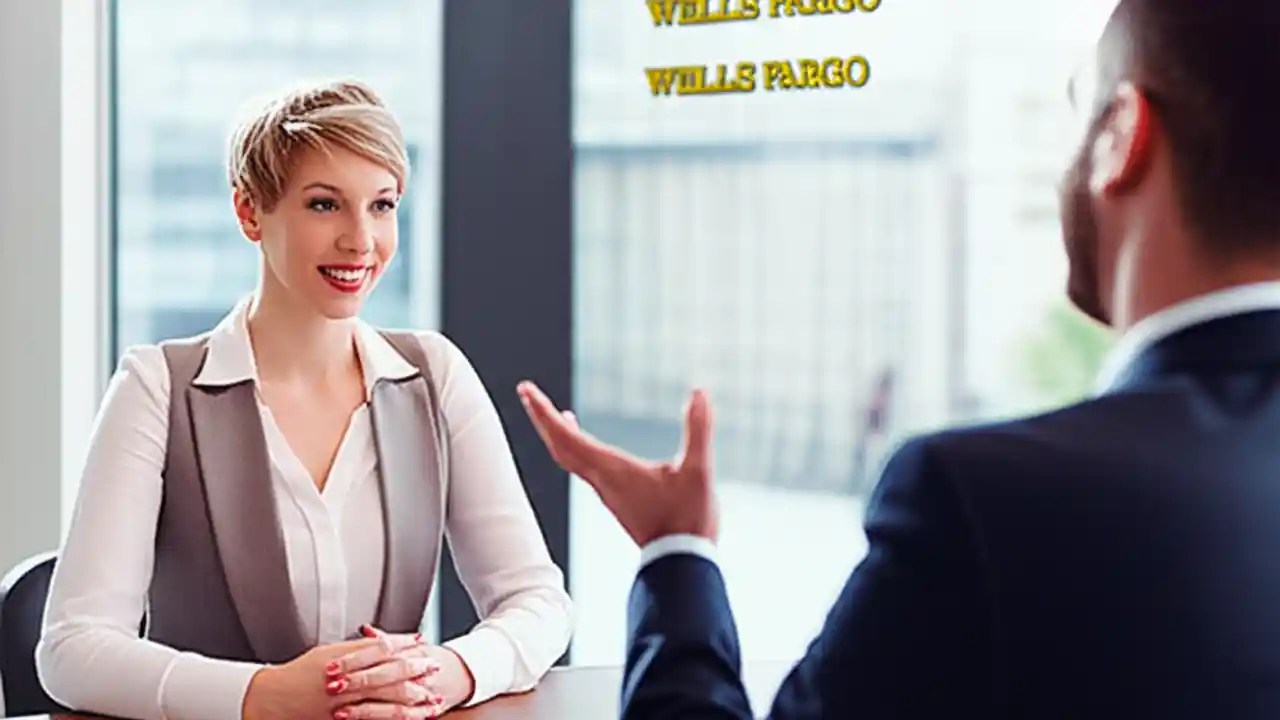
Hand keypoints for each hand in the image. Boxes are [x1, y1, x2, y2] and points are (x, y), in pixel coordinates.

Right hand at [242, 636, 417, 719]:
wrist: (273, 699)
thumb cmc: (300, 673)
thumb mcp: (327, 651)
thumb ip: (357, 647)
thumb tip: (384, 638)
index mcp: (341, 659)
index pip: (379, 648)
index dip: (402, 644)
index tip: (419, 640)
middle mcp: (343, 681)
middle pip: (387, 674)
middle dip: (414, 671)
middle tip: (433, 666)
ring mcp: (343, 704)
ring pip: (384, 700)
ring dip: (411, 697)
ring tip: (430, 695)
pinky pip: (373, 719)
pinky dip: (393, 717)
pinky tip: (410, 716)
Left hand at [326, 625, 476, 717]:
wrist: (468, 674)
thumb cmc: (435, 659)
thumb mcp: (414, 645)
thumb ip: (388, 639)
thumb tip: (364, 629)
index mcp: (415, 650)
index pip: (382, 651)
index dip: (355, 659)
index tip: (332, 666)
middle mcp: (420, 671)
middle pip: (386, 675)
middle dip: (358, 682)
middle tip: (332, 686)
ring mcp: (425, 693)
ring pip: (394, 701)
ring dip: (366, 708)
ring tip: (341, 712)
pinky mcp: (426, 712)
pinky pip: (404, 718)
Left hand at [517, 381, 717, 545]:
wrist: (681, 562)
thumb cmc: (688, 519)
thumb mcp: (698, 470)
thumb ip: (699, 429)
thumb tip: (700, 392)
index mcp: (612, 470)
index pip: (567, 436)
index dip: (544, 411)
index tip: (526, 389)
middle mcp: (601, 480)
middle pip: (558, 445)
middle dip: (541, 417)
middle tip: (526, 391)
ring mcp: (606, 491)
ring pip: (567, 458)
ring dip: (554, 432)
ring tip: (551, 412)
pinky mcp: (614, 497)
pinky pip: (581, 467)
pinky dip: (572, 447)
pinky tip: (582, 441)